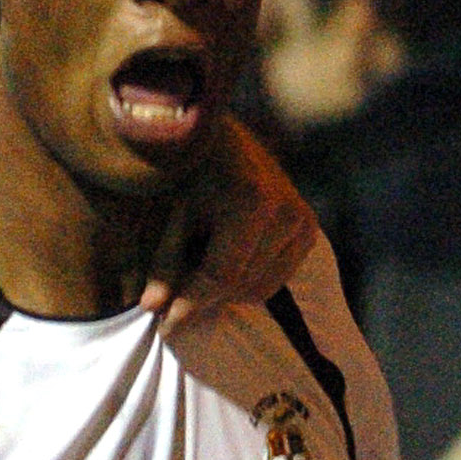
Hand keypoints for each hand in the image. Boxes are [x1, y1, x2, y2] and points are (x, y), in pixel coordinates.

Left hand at [133, 124, 318, 330]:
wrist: (222, 134)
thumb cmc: (188, 169)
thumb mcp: (170, 211)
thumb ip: (163, 260)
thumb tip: (152, 307)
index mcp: (251, 202)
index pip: (221, 274)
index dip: (190, 305)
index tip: (164, 325)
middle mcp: (285, 211)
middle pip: (240, 286)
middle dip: (203, 299)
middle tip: (172, 301)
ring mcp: (302, 220)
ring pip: (259, 289)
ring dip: (224, 290)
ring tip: (196, 271)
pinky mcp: (308, 229)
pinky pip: (276, 279)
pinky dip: (247, 280)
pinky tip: (224, 259)